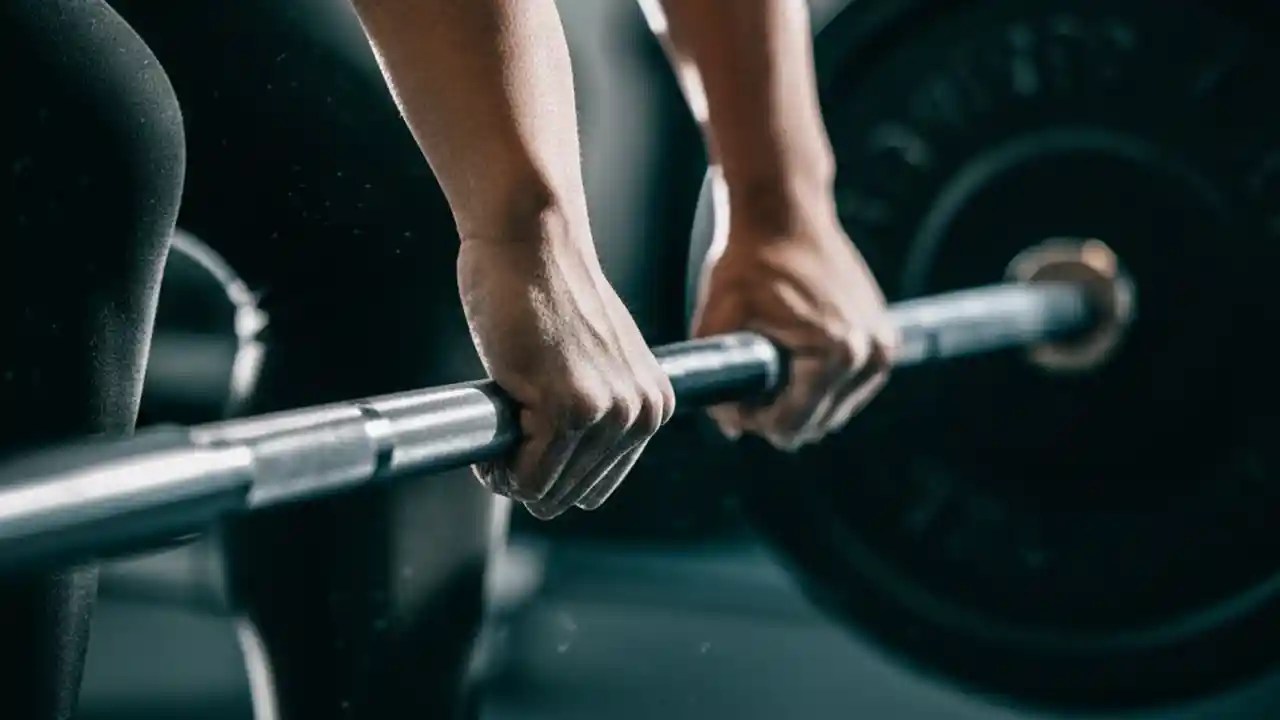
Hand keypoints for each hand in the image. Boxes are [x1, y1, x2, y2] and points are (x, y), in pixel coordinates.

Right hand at [458, 208, 674, 518]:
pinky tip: (495, 422)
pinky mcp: (570, 411)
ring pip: (547, 492)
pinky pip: (525, 477)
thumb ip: (598, 404)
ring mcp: (609, 415)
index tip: (526, 436)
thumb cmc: (547, 292)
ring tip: (499, 424)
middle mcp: (642, 416)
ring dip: (511, 472)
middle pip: (572, 495)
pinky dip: (499, 467)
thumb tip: (565, 467)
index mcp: (653, 407)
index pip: (596, 483)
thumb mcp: (595, 360)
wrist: (532, 240)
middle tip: (504, 431)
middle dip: (529, 474)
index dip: (552, 471)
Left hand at [692, 195, 895, 449]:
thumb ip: (720, 381)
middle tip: (742, 386)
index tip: (729, 399)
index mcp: (837, 353)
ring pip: (832, 411)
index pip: (790, 425)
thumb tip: (731, 431)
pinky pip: (847, 388)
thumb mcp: (717, 322)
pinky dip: (818, 385)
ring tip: (763, 369)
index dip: (750, 421)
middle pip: (815, 424)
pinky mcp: (885, 337)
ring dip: (798, 403)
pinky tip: (790, 359)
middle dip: (774, 414)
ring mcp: (883, 347)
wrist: (783, 212)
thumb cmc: (747, 262)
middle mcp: (871, 354)